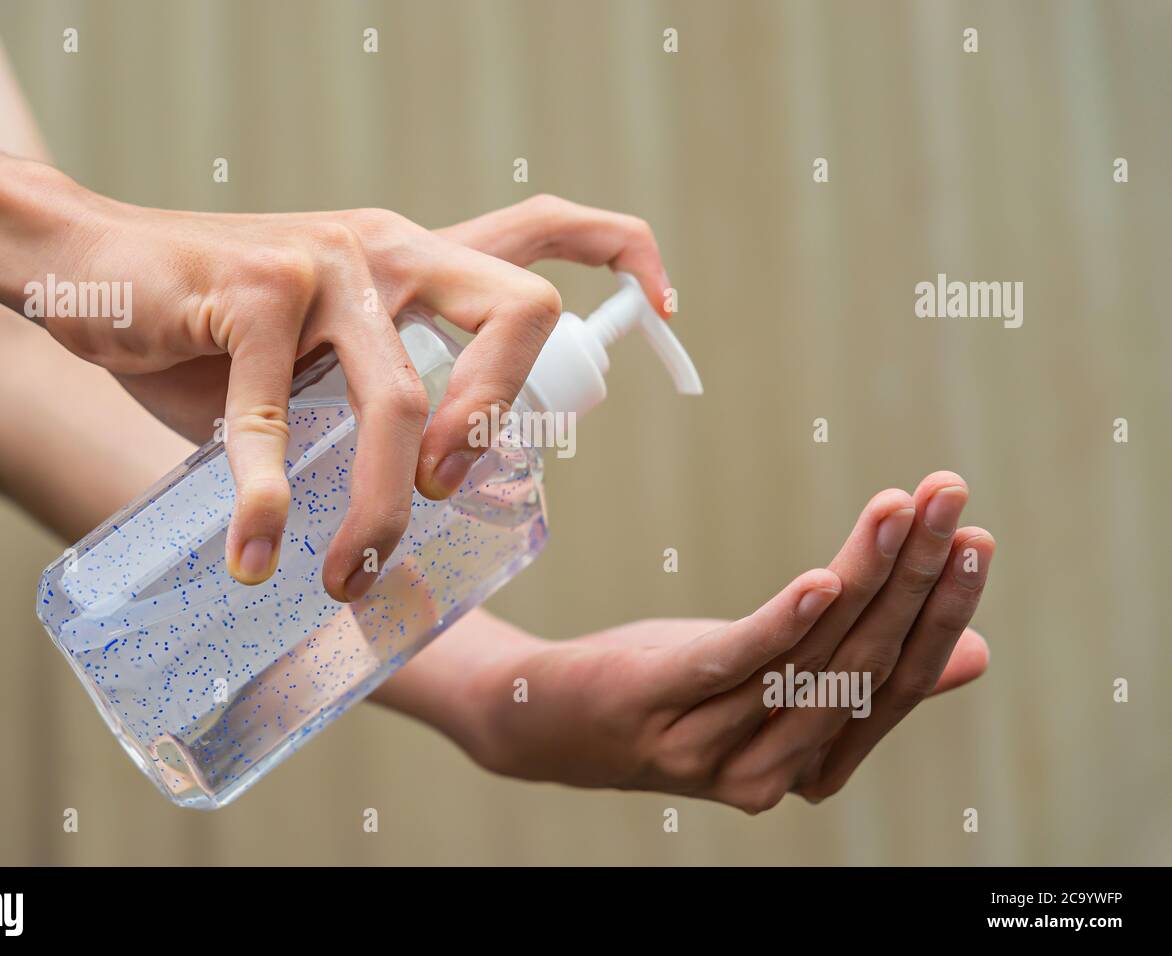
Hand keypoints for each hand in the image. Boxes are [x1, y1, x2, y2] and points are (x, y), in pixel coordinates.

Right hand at [43, 193, 669, 600]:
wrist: (92, 267)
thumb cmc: (214, 331)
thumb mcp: (316, 358)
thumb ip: (371, 405)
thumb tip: (420, 511)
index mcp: (418, 262)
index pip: (543, 230)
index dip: (622, 257)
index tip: (664, 311)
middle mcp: (388, 252)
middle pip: (513, 311)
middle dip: (502, 414)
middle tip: (451, 490)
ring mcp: (321, 269)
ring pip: (397, 400)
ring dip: (382, 508)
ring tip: (349, 578)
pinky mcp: (246, 291)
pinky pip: (273, 417)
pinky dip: (265, 502)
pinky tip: (257, 556)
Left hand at [450, 471, 994, 811]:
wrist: (548, 721)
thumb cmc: (676, 694)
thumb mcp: (775, 681)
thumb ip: (864, 676)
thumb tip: (974, 654)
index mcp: (813, 764)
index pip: (899, 683)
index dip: (943, 611)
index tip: (977, 538)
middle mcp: (772, 767)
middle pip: (864, 663)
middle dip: (918, 576)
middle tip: (954, 501)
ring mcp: (713, 741)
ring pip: (812, 653)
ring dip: (867, 574)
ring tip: (906, 507)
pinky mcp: (659, 702)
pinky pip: (736, 660)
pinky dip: (786, 620)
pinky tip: (826, 578)